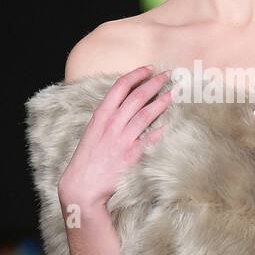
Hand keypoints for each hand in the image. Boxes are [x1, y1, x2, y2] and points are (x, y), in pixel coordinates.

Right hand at [58, 65, 170, 212]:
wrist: (82, 185)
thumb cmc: (87, 158)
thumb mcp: (92, 131)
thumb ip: (108, 116)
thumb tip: (126, 103)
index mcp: (101, 115)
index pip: (120, 87)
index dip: (136, 75)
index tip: (149, 68)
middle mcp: (112, 124)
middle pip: (137, 97)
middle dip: (154, 83)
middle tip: (167, 75)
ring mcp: (122, 139)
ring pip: (146, 114)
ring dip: (162, 101)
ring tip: (173, 93)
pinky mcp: (130, 156)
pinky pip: (149, 139)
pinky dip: (160, 130)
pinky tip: (170, 122)